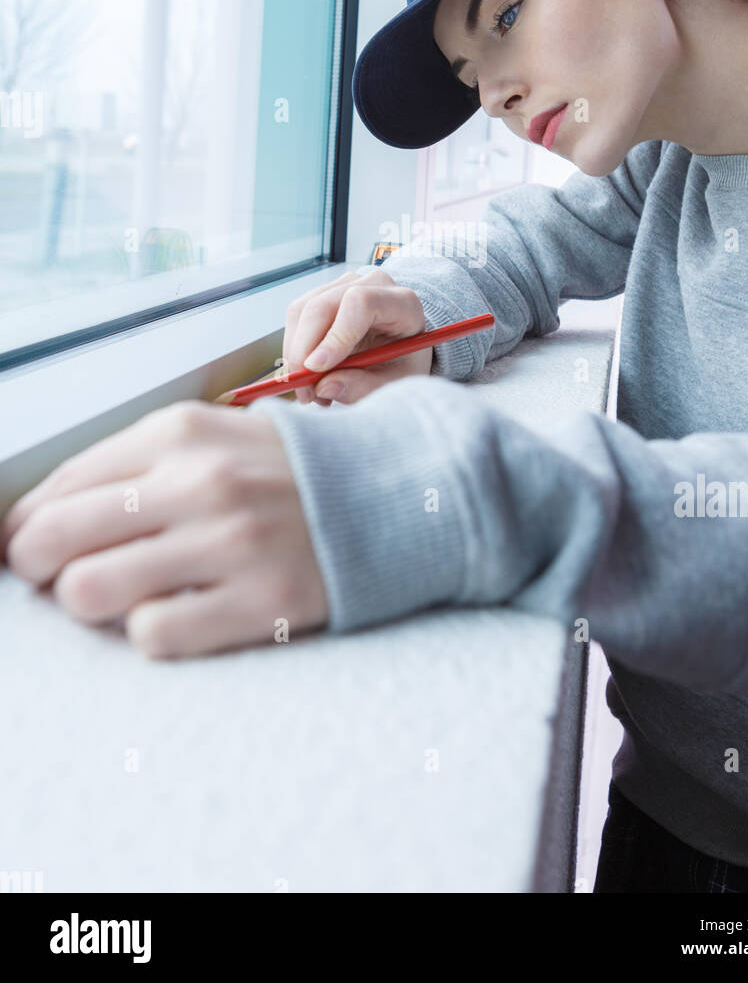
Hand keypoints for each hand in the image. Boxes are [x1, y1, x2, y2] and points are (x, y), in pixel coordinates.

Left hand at [0, 400, 328, 657]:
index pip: (57, 487)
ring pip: (89, 592)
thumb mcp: (208, 437)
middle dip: (37, 568)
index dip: (28, 528)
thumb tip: (36, 523)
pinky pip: (153, 634)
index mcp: (179, 432)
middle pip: (52, 541)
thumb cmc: (285, 472)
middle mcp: (201, 482)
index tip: (32, 547)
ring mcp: (231, 543)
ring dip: (91, 603)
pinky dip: (151, 630)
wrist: (392, 493)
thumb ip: (128, 467)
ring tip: (123, 595)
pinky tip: (180, 610)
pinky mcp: (262, 600)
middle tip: (59, 578)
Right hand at [283, 267, 433, 406]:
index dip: (335, 335)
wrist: (403, 352)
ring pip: (301, 310)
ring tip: (311, 390)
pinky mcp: (324, 293)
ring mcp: (345, 285)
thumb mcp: (393, 384)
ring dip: (295, 353)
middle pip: (322, 305)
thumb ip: (363, 387)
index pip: (361, 303)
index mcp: (402, 303)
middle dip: (303, 351)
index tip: (317, 368)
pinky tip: (310, 375)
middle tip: (303, 390)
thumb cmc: (404, 366)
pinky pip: (296, 317)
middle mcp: (372, 284)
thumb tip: (323, 387)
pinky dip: (294, 350)